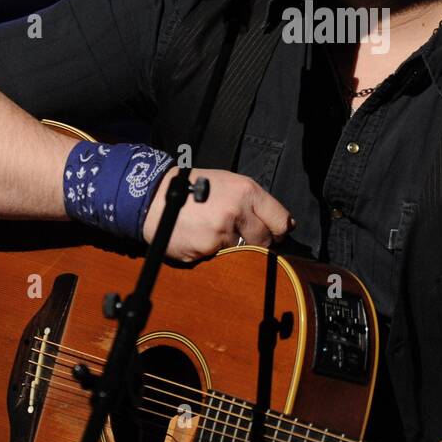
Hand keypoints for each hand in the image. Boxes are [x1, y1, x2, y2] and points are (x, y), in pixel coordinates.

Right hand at [142, 168, 292, 262]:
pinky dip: (214, 252)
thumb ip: (256, 203)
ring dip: (235, 248)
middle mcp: (236, 212)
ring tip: (216, 231)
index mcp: (246, 192)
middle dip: (258, 242)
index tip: (276, 233)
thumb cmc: (195, 188)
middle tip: (242, 234)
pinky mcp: (205, 251)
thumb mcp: (230, 183)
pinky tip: (201, 237)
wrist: (155, 197)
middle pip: (265, 241)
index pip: (281, 221)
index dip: (279, 230)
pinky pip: (220, 258)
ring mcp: (220, 234)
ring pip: (244, 253)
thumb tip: (286, 225)